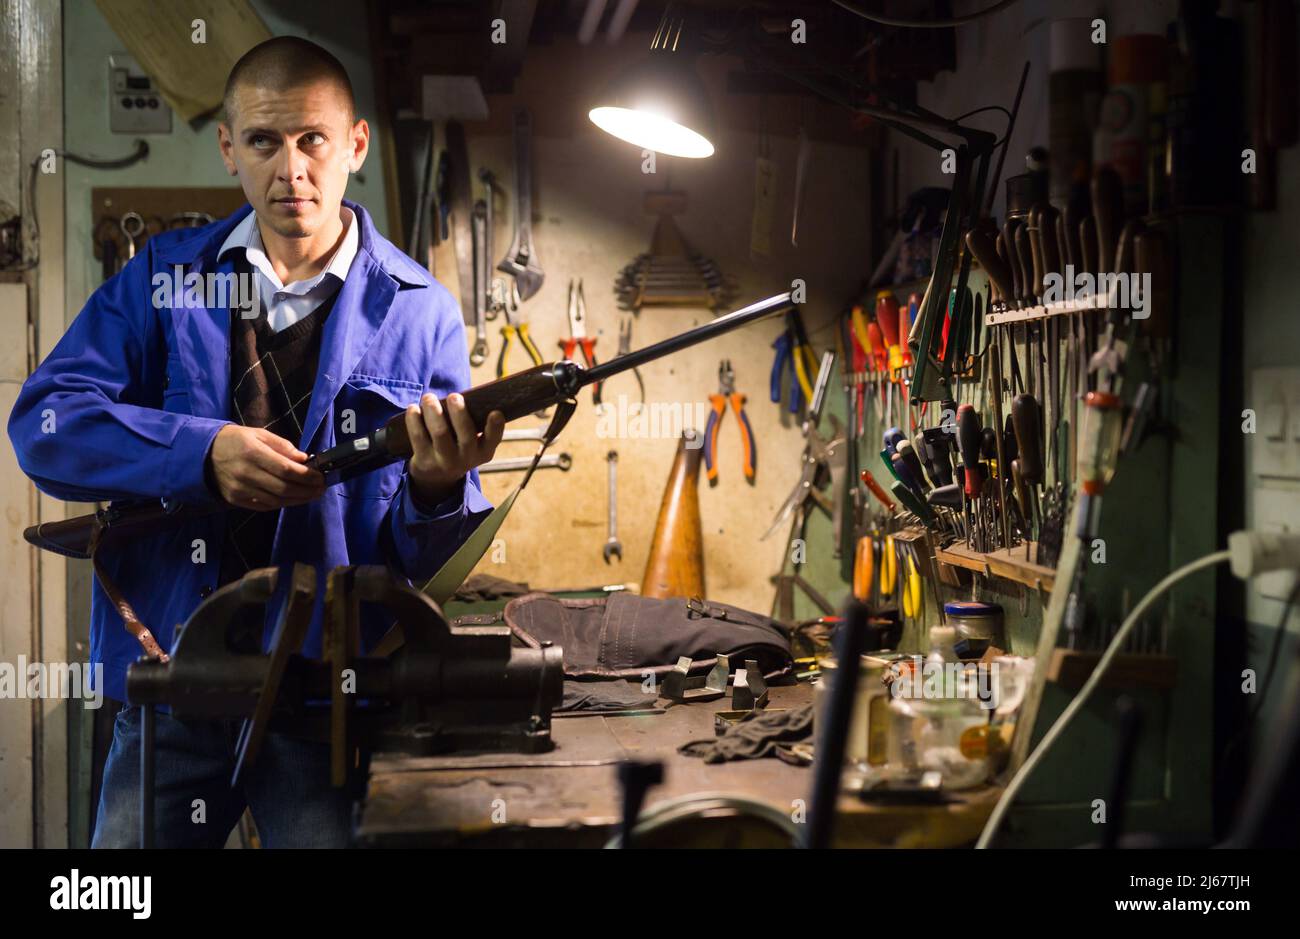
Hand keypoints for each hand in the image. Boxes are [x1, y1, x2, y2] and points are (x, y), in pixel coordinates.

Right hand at [208, 424, 324, 509]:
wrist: (204, 453)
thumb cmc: (236, 440)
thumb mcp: (259, 434)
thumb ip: (283, 446)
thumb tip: (304, 459)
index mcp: (253, 452)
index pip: (286, 469)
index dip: (306, 476)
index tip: (321, 477)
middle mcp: (246, 473)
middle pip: (283, 488)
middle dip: (307, 490)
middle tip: (321, 488)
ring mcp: (240, 489)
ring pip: (276, 500)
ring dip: (298, 500)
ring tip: (312, 495)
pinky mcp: (236, 499)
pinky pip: (264, 506)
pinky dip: (282, 503)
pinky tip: (294, 499)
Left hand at [406, 393, 504, 504]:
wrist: (436, 476)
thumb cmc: (457, 447)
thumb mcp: (471, 442)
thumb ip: (472, 422)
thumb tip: (459, 396)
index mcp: (483, 451)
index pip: (493, 439)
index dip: (496, 427)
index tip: (495, 412)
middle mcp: (466, 459)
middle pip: (465, 435)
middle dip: (459, 413)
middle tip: (454, 396)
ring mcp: (445, 462)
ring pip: (439, 433)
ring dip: (433, 411)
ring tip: (429, 397)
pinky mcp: (424, 461)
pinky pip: (418, 436)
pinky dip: (414, 420)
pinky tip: (413, 408)